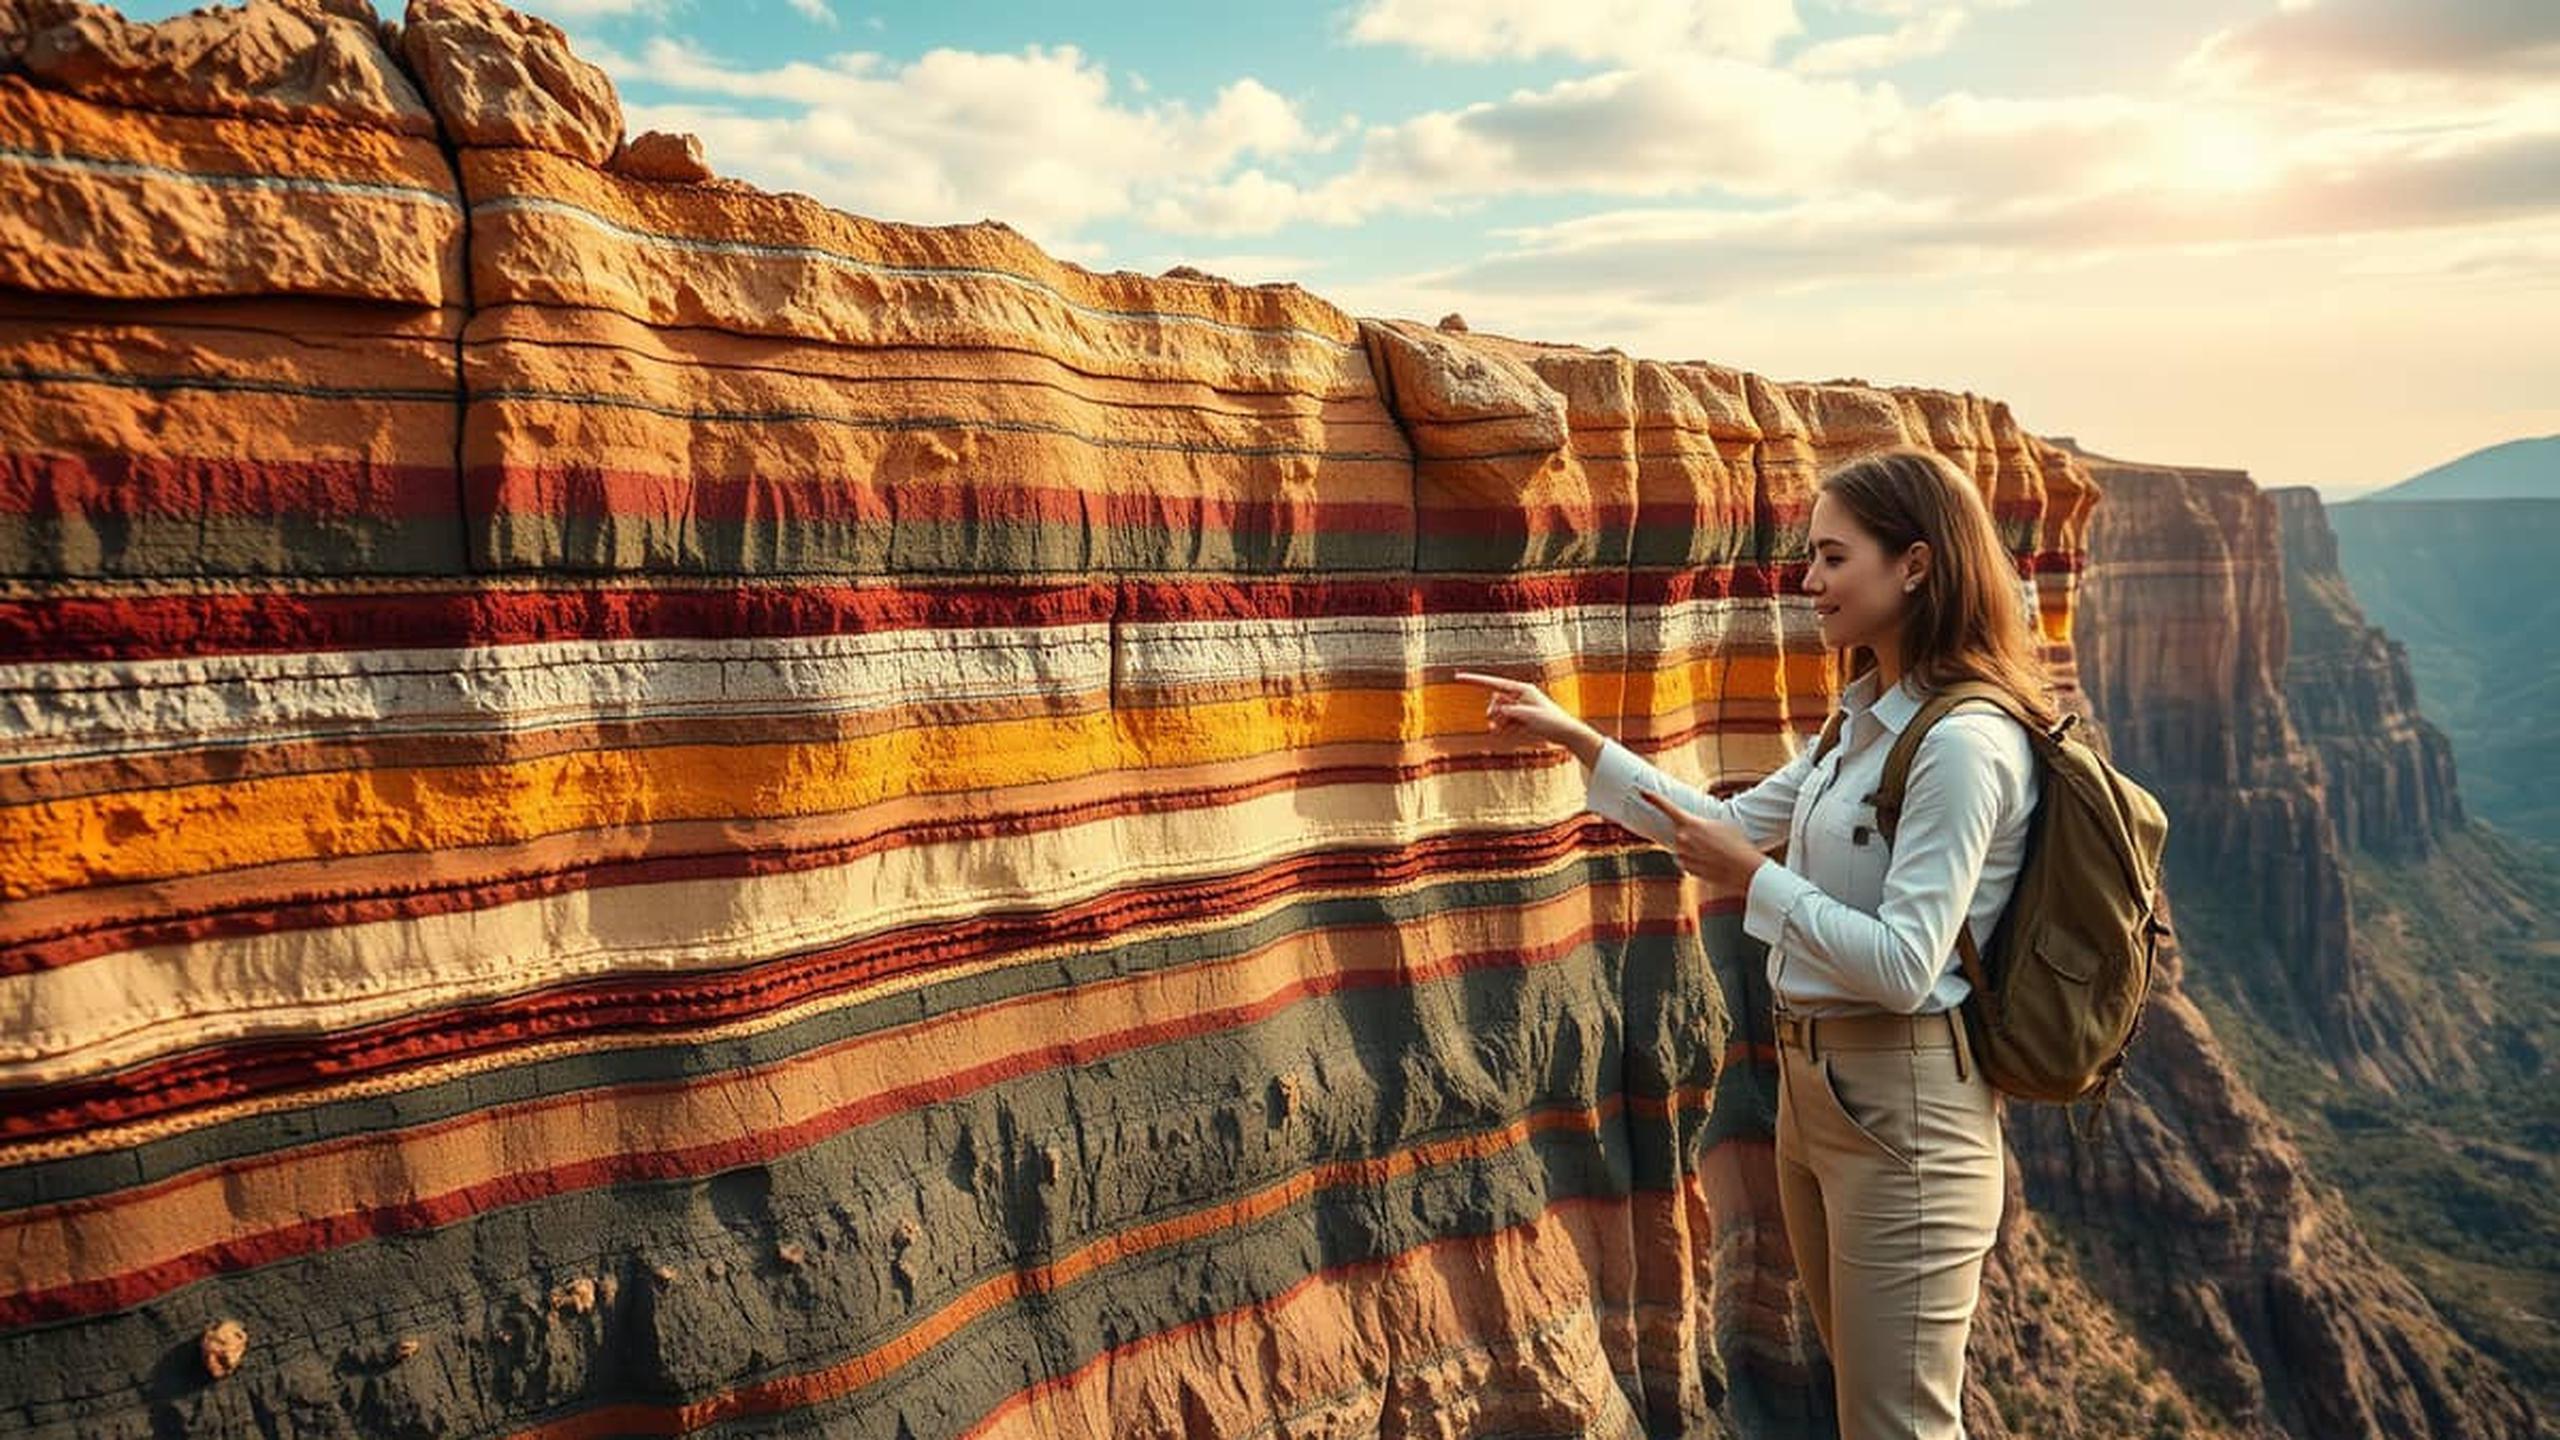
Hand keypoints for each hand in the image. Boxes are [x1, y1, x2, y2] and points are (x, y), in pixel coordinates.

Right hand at [1453, 671, 1595, 754]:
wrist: (1565, 733)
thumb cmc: (1549, 721)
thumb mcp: (1524, 715)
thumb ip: (1506, 712)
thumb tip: (1494, 713)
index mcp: (1521, 689)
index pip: (1492, 683)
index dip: (1474, 680)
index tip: (1457, 677)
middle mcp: (1520, 696)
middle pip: (1495, 701)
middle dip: (1492, 712)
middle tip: (1495, 724)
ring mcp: (1521, 707)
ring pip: (1499, 713)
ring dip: (1498, 722)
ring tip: (1502, 731)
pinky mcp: (1523, 719)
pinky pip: (1506, 722)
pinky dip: (1505, 728)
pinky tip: (1510, 734)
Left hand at [1634, 789, 1769, 890]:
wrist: (1743, 868)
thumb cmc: (1737, 843)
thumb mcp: (1722, 824)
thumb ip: (1704, 823)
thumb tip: (1700, 828)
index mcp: (1690, 822)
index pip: (1666, 807)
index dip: (1653, 798)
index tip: (1640, 791)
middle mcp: (1681, 838)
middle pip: (1680, 833)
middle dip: (1693, 836)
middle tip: (1713, 841)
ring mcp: (1682, 855)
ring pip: (1684, 849)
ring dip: (1696, 850)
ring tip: (1716, 853)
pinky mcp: (1686, 869)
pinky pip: (1687, 862)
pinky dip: (1697, 862)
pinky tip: (1712, 863)